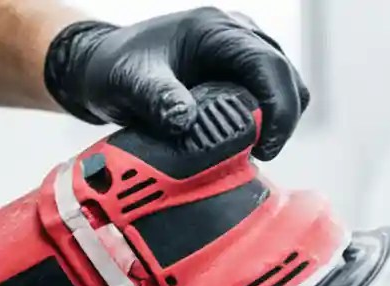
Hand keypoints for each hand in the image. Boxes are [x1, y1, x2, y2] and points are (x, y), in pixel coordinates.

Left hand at [44, 8, 309, 160]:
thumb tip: (185, 120)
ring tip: (253, 147)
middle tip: (261, 152)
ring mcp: (241, 50)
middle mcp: (235, 34)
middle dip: (281, 118)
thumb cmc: (115, 67)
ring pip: (285, 85)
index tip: (264, 145)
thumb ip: (157, 98)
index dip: (277, 107)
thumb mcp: (129, 82)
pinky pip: (271, 93)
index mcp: (214, 29)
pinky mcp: (240, 70)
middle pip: (285, 76)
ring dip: (277, 118)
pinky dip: (268, 117)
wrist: (103, 65)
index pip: (268, 64)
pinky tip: (246, 137)